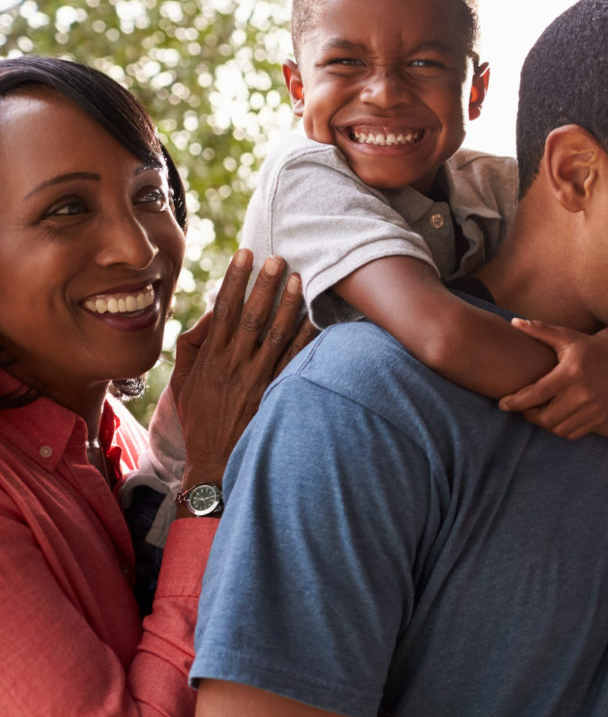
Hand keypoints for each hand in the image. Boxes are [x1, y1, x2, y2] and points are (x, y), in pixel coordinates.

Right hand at [172, 251, 314, 489]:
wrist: (215, 461)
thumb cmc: (199, 417)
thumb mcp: (182, 381)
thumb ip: (192, 345)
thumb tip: (208, 314)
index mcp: (210, 358)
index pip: (223, 309)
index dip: (234, 279)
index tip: (245, 255)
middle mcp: (234, 364)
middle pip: (251, 316)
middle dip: (264, 284)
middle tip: (278, 258)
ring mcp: (257, 378)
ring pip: (276, 334)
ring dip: (289, 304)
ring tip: (299, 278)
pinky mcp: (276, 392)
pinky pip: (294, 359)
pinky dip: (306, 337)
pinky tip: (316, 317)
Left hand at [499, 319, 607, 438]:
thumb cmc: (587, 345)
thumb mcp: (564, 336)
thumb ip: (538, 330)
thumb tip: (513, 322)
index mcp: (571, 372)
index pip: (537, 393)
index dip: (516, 402)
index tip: (503, 404)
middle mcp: (584, 392)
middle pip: (546, 417)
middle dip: (529, 415)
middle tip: (523, 408)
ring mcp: (595, 407)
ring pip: (559, 429)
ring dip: (545, 424)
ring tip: (540, 412)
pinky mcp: (602, 416)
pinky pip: (574, 433)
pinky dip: (561, 429)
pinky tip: (557, 417)